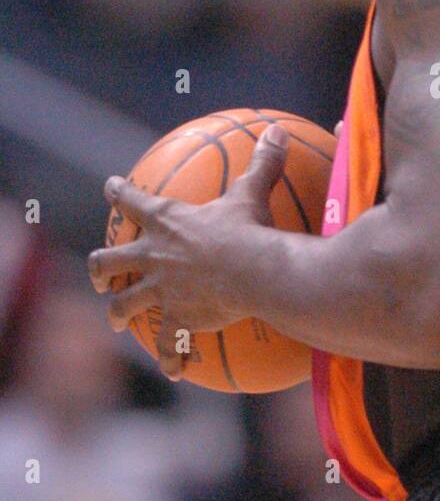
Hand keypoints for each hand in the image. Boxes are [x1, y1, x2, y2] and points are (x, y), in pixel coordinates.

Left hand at [88, 122, 289, 379]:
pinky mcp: (177, 318)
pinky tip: (173, 369)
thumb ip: (262, 164)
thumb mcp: (253, 193)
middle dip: (100, 268)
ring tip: (116, 321)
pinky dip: (170, 356)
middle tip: (100, 274)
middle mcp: (154, 256)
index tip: (110, 188)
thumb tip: (279, 131)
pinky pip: (169, 343)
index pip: (133, 202)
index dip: (119, 193)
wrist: (253, 272)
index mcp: (167, 221)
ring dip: (118, 312)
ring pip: (125, 304)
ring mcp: (161, 291)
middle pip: (110, 262)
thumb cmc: (249, 230)